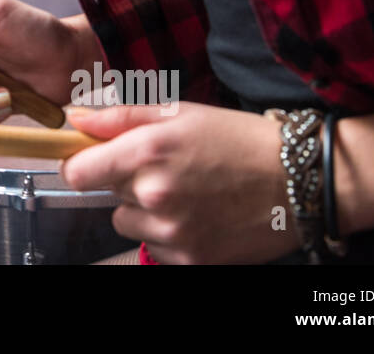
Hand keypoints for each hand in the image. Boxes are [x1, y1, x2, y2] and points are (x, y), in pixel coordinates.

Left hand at [60, 101, 302, 262]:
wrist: (298, 181)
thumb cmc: (237, 139)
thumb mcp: (179, 112)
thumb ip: (120, 117)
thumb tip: (75, 120)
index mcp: (147, 152)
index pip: (77, 172)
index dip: (80, 164)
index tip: (92, 160)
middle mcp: (154, 195)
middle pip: (107, 194)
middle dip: (127, 180)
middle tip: (167, 168)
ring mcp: (172, 232)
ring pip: (128, 222)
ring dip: (145, 210)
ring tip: (187, 193)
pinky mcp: (190, 260)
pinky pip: (154, 246)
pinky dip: (169, 234)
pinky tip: (200, 215)